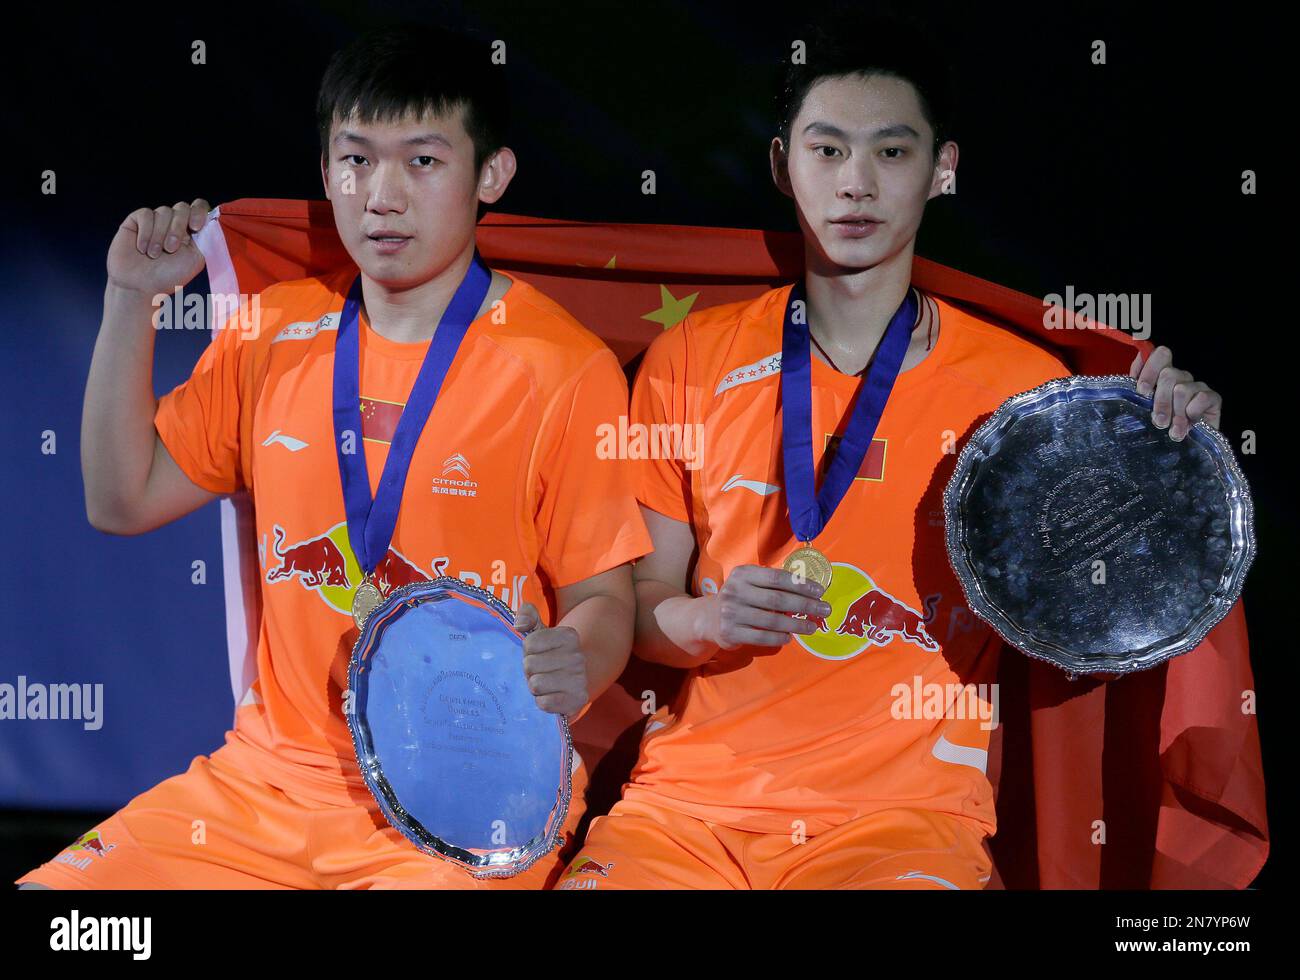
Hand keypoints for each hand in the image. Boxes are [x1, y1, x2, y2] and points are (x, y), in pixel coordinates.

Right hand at [107, 198, 210, 297]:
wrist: (139, 286)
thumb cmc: (168, 277)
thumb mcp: (195, 259)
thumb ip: (205, 239)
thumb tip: (212, 220)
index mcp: (191, 231)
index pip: (199, 207)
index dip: (199, 212)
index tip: (196, 227)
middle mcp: (173, 223)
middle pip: (182, 208)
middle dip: (178, 228)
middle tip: (170, 249)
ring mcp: (155, 221)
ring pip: (164, 211)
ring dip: (160, 235)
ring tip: (154, 255)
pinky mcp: (136, 221)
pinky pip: (146, 214)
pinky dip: (146, 232)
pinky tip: (142, 248)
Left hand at [515, 602, 587, 719]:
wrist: (573, 681)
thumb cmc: (548, 654)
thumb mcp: (539, 630)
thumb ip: (527, 615)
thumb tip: (519, 625)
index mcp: (569, 636)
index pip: (529, 643)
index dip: (527, 651)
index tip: (536, 654)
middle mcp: (578, 656)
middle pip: (530, 664)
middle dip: (528, 670)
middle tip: (538, 671)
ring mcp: (580, 679)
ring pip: (535, 684)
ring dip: (534, 687)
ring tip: (543, 684)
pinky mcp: (577, 701)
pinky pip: (545, 703)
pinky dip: (541, 702)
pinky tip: (548, 697)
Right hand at [701, 564, 831, 649]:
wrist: (708, 618)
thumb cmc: (739, 598)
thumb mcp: (749, 583)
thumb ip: (772, 583)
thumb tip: (809, 590)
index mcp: (743, 574)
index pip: (776, 578)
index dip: (800, 584)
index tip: (820, 591)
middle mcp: (735, 591)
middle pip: (777, 600)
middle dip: (805, 605)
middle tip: (824, 610)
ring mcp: (731, 613)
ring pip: (772, 621)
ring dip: (796, 624)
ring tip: (812, 627)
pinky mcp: (730, 633)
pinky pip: (761, 637)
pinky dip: (778, 638)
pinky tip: (790, 637)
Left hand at [1129, 345, 1222, 440]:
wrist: (1182, 450)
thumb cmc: (1158, 428)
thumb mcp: (1141, 411)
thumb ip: (1134, 394)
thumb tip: (1132, 384)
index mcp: (1161, 375)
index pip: (1160, 355)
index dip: (1150, 369)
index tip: (1142, 391)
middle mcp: (1180, 377)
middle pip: (1168, 374)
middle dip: (1160, 401)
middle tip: (1159, 421)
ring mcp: (1197, 386)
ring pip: (1182, 389)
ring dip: (1176, 413)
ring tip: (1174, 431)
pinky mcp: (1212, 398)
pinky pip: (1200, 398)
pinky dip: (1192, 413)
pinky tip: (1191, 425)